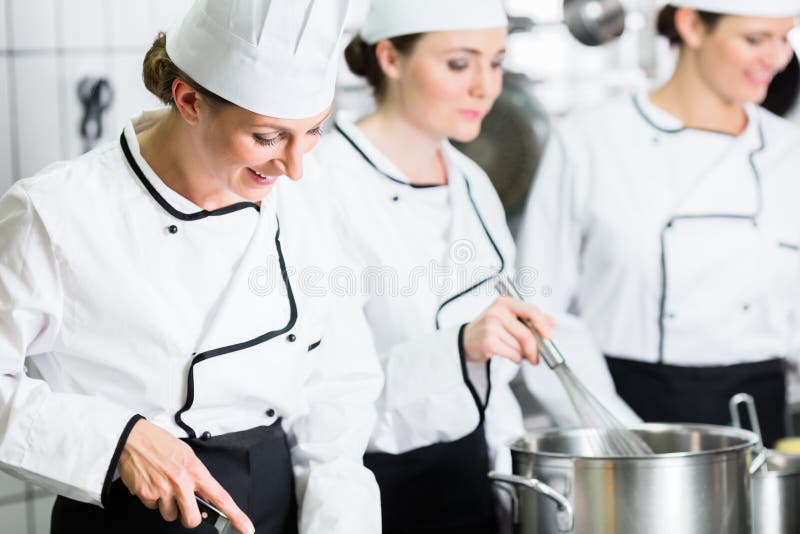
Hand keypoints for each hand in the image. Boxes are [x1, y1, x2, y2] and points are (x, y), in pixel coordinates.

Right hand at [118, 419, 254, 533]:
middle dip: (189, 517)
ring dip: (168, 506)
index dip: (236, 516)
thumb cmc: (160, 444)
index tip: (246, 528)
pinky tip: (152, 483)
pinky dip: (152, 499)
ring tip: (163, 485)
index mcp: (196, 471)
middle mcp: (182, 482)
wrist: (134, 438)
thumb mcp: (188, 456)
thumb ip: (197, 477)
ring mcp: (164, 490)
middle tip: (184, 503)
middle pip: (193, 520)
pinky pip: (153, 508)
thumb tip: (205, 497)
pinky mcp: (147, 495)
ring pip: (171, 516)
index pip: (221, 498)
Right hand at [463, 296, 553, 364]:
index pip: (531, 310)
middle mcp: (497, 312)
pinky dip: (515, 358)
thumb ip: (530, 318)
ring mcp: (490, 326)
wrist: (466, 341)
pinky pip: (513, 354)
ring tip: (515, 352)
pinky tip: (509, 355)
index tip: (549, 336)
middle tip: (536, 356)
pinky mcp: (488, 342)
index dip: (543, 325)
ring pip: (520, 347)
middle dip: (535, 348)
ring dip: (522, 354)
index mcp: (504, 302)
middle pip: (527, 334)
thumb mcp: (508, 317)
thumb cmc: (489, 329)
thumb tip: (551, 321)